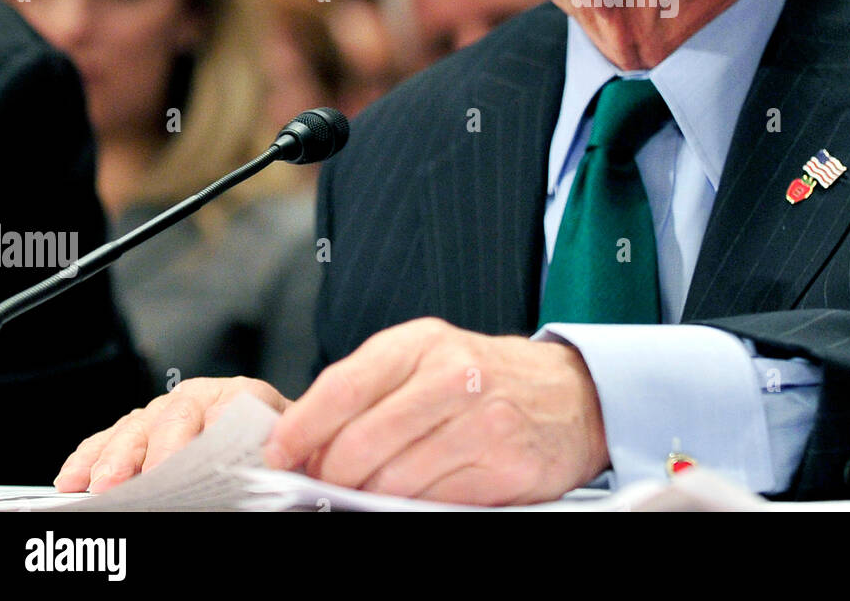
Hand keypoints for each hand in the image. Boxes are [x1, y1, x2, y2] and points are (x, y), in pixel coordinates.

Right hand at [53, 376, 287, 492]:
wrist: (278, 431)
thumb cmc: (276, 444)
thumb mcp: (283, 448)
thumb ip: (270, 460)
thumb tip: (253, 478)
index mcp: (246, 397)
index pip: (222, 411)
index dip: (201, 438)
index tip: (183, 466)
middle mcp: (203, 397)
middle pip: (171, 418)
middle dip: (150, 451)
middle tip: (137, 481)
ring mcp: (168, 410)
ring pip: (135, 427)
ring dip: (113, 458)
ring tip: (99, 485)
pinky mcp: (143, 427)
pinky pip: (111, 438)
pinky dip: (90, 458)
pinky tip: (74, 478)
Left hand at [261, 317, 608, 504]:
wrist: (571, 393)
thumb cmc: (485, 378)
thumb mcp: (428, 359)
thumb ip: (369, 390)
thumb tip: (303, 440)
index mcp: (423, 342)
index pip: (344, 385)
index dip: (302, 428)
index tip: (278, 455)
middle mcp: (453, 375)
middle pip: (360, 444)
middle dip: (332, 477)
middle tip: (325, 487)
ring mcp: (482, 420)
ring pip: (393, 481)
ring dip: (371, 497)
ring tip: (375, 491)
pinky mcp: (505, 464)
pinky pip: (436, 503)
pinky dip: (416, 506)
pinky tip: (420, 493)